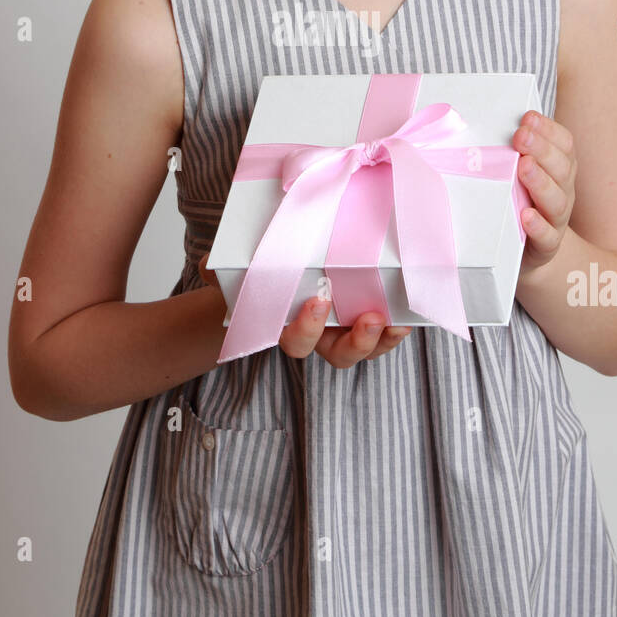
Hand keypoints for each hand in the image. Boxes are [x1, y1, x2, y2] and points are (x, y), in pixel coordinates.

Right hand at [198, 255, 411, 367]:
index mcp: (287, 323)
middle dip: (356, 343)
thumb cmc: (260, 268)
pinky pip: (385, 330)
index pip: (295, 339)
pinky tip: (408, 314)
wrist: (279, 262)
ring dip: (382, 339)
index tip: (316, 303)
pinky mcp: (367, 314)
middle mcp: (318, 333)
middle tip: (369, 318)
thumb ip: (222, 267)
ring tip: (394, 320)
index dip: (305, 329)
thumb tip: (208, 266)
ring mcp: (343, 326)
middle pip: (337, 354)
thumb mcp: (239, 266)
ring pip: (364, 347)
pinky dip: (397, 327)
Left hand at [512, 109, 576, 272]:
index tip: (527, 117)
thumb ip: (511, 152)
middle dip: (542, 149)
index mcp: (559, 170)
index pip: (564, 144)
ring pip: (557, 200)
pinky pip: (547, 236)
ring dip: (541, 181)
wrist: (523, 252)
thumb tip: (487, 124)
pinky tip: (526, 215)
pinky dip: (538, 225)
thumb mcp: (517, 175)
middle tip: (521, 136)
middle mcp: (563, 192)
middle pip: (562, 168)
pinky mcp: (547, 246)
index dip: (548, 129)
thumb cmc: (518, 203)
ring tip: (524, 166)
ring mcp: (556, 220)